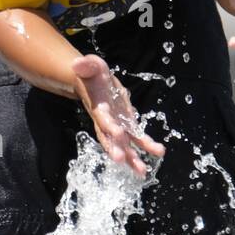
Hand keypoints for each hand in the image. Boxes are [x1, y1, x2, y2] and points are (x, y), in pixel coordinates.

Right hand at [70, 55, 165, 177]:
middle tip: (122, 160)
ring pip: (125, 144)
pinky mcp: (127, 125)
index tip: (117, 133)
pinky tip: (158, 152)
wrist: (95, 84)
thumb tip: (77, 63)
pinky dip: (147, 146)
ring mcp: (117, 125)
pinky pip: (137, 138)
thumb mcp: (91, 66)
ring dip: (133, 157)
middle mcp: (106, 121)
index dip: (108, 126)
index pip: (102, 118)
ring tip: (142, 171)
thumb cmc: (93, 75)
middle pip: (110, 139)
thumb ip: (86, 65)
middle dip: (116, 149)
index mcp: (98, 106)